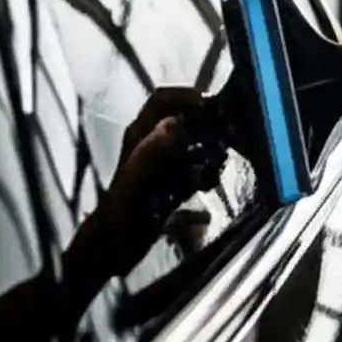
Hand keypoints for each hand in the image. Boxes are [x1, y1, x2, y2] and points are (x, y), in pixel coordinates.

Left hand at [95, 88, 221, 274]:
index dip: (186, 96)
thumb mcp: (139, 174)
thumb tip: (177, 122)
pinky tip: (210, 184)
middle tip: (226, 136)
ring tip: (221, 161)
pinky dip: (204, 174)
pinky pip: (192, 173)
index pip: (162, 100)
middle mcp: (150, 145)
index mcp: (140, 134)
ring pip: (190, 147)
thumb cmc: (124, 207)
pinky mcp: (168, 188)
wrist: (115, 245)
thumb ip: (156, 148)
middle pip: (182, 121)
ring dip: (208, 151)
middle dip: (205, 126)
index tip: (212, 106)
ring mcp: (160, 167)